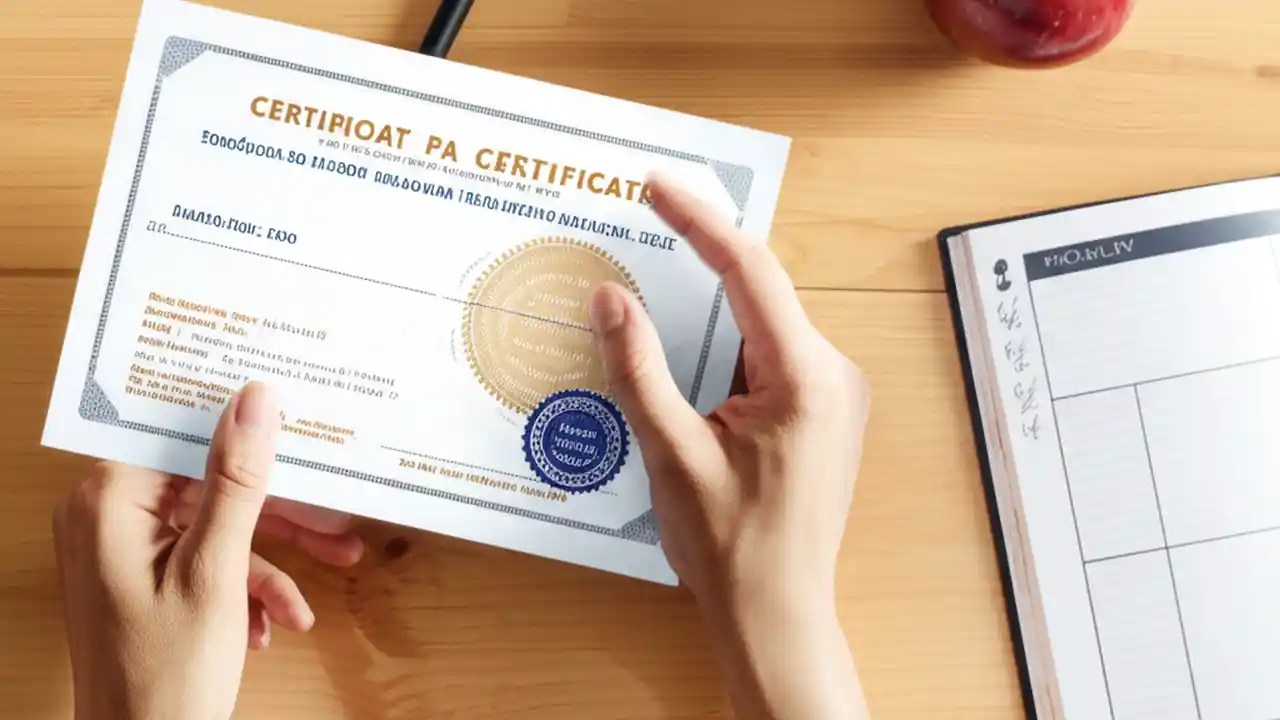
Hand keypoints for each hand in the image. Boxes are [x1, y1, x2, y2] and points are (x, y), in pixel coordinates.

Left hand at [53, 383, 360, 719]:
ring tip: (335, 567)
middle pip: (210, 483)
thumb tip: (255, 400)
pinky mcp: (140, 578)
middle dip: (282, 510)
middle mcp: (105, 515)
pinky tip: (276, 621)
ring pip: (216, 524)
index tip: (301, 425)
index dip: (247, 430)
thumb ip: (237, 481)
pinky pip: (204, 559)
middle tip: (338, 517)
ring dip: (272, 557)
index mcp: (109, 500)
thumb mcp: (216, 572)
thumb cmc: (164, 678)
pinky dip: (246, 584)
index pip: (187, 434)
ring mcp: (122, 549)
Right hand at [589, 176, 869, 718]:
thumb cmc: (731, 548)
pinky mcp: (820, 412)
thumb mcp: (671, 453)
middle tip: (642, 218)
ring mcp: (832, 394)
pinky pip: (767, 356)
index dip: (698, 219)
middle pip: (756, 291)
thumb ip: (638, 368)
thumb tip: (609, 297)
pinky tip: (679, 356)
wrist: (777, 616)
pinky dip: (720, 346)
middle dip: (696, 258)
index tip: (655, 184)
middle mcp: (832, 375)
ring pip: (758, 324)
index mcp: (806, 379)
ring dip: (704, 310)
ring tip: (646, 299)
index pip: (749, 271)